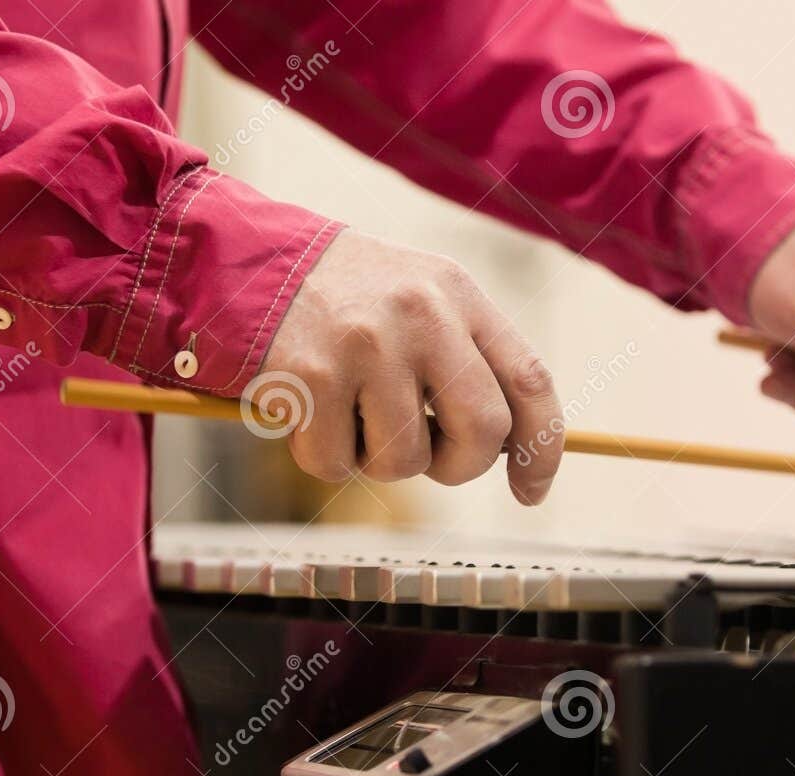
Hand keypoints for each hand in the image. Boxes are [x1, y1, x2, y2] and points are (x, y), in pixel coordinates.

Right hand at [257, 231, 561, 501]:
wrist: (252, 263)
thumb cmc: (354, 303)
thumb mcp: (425, 301)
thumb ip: (472, 362)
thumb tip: (514, 451)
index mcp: (460, 295)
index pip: (530, 381)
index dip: (542, 449)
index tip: (530, 492)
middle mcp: (422, 313)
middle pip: (482, 431)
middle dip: (459, 467)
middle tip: (430, 458)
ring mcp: (367, 344)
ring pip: (404, 460)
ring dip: (380, 461)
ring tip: (354, 413)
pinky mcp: (311, 375)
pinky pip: (336, 464)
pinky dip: (324, 456)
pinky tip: (311, 412)